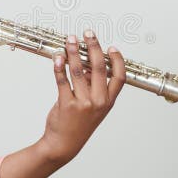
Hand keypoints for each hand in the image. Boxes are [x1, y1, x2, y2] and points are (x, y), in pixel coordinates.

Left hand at [38, 30, 125, 164]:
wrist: (64, 144)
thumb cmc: (79, 124)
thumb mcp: (94, 107)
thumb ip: (93, 86)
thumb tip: (87, 62)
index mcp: (108, 102)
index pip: (119, 77)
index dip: (117, 60)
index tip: (111, 47)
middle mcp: (98, 102)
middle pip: (99, 68)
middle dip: (93, 47)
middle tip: (88, 34)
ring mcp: (82, 103)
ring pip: (78, 71)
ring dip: (73, 52)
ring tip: (69, 40)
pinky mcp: (66, 104)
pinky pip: (62, 80)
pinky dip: (59, 66)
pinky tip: (57, 57)